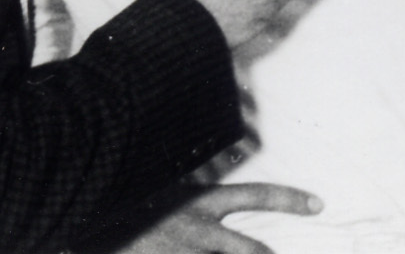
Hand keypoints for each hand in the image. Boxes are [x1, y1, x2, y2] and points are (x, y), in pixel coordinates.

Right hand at [80, 182, 322, 253]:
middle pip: (253, 252)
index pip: (254, 197)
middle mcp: (199, 234)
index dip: (289, 200)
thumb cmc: (120, 186)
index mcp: (198, 201)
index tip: (319, 203)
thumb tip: (192, 159)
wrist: (85, 214)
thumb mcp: (152, 170)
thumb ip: (177, 172)